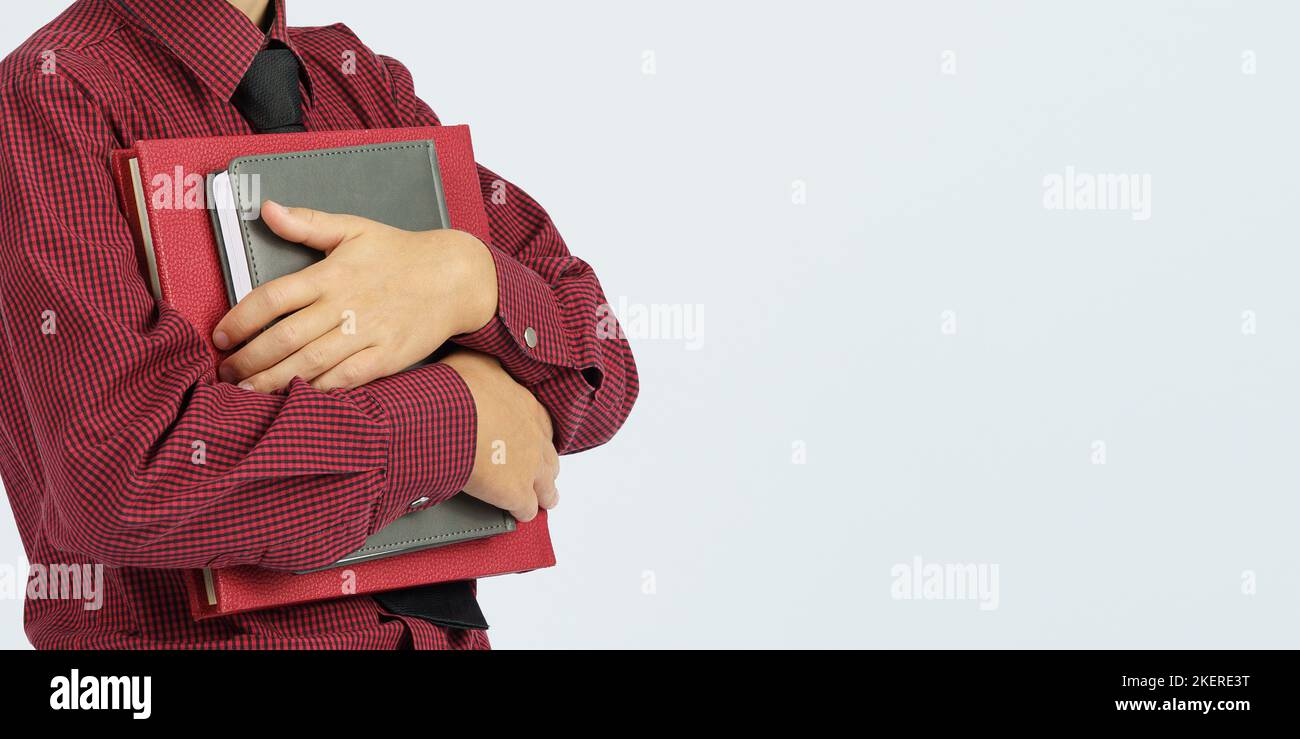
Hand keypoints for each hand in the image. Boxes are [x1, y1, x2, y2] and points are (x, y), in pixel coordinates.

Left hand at [213, 201, 497, 391]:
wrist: (454, 277)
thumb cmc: (400, 252)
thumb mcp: (354, 228)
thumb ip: (308, 222)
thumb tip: (268, 209)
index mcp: (331, 273)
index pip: (273, 298)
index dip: (241, 319)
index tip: (221, 335)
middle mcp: (345, 305)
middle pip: (285, 338)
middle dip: (250, 360)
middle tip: (226, 373)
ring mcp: (367, 333)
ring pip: (310, 363)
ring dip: (274, 381)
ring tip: (248, 392)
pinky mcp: (387, 356)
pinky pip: (346, 379)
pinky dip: (318, 390)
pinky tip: (297, 398)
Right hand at [440, 349, 558, 520]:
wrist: (446, 416)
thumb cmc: (455, 388)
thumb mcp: (474, 362)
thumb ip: (486, 365)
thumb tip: (483, 360)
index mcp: (528, 406)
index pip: (542, 425)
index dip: (536, 436)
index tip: (529, 441)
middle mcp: (536, 436)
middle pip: (550, 457)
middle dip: (544, 465)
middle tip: (537, 471)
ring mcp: (531, 466)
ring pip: (548, 486)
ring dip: (543, 492)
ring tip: (542, 499)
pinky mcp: (517, 492)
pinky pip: (527, 508)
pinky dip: (523, 512)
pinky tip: (518, 515)